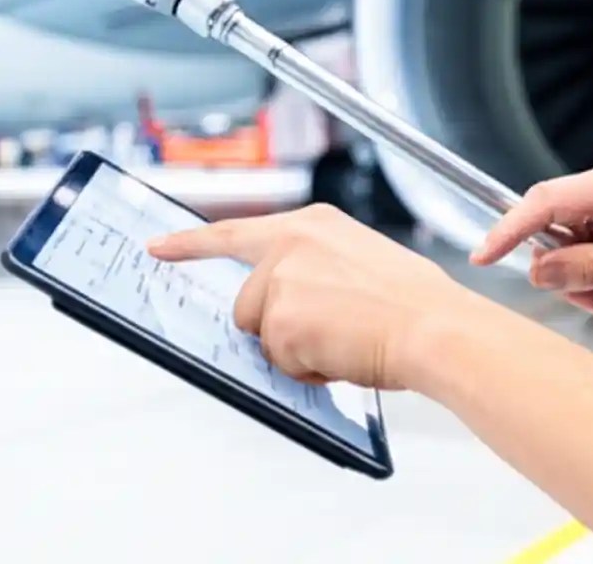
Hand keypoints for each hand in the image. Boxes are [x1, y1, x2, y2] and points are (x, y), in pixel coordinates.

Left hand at [147, 204, 494, 389]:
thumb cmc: (416, 301)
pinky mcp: (278, 321)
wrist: (434, 326)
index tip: (158, 246)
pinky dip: (309, 368)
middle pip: (250, 302)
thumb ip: (319, 267)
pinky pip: (281, 362)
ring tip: (347, 338)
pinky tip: (344, 352)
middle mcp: (289, 244)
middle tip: (334, 330)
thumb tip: (301, 298)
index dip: (191, 243)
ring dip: (298, 348)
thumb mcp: (363, 258)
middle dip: (280, 327)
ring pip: (264, 335)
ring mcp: (280, 282)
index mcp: (312, 224)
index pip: (236, 232)